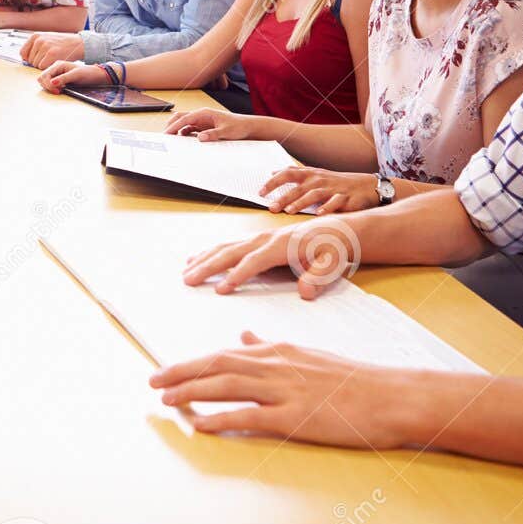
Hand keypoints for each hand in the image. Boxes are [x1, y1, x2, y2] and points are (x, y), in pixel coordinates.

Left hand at [19, 32, 83, 67]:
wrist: (77, 44)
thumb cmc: (61, 43)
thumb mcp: (45, 39)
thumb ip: (34, 46)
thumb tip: (23, 58)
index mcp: (35, 36)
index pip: (22, 53)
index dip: (28, 59)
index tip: (36, 60)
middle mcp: (39, 40)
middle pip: (29, 60)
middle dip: (37, 62)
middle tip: (47, 59)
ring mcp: (45, 46)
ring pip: (35, 64)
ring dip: (42, 65)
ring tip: (51, 59)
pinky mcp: (51, 54)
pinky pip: (42, 67)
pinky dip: (47, 67)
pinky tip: (53, 62)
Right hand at [38, 61, 104, 92]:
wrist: (95, 75)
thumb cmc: (88, 73)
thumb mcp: (76, 75)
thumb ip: (63, 78)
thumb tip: (52, 82)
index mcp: (58, 65)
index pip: (44, 75)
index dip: (48, 84)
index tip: (57, 90)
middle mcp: (55, 68)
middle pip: (42, 78)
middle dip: (47, 86)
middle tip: (58, 91)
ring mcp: (56, 73)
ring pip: (44, 81)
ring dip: (49, 87)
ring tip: (60, 90)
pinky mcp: (58, 78)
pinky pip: (50, 83)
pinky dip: (52, 88)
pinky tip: (60, 89)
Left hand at [150, 332, 420, 446]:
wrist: (392, 396)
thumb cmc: (353, 379)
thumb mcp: (308, 353)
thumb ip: (271, 345)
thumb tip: (243, 334)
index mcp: (278, 350)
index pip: (225, 354)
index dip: (193, 362)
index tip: (168, 369)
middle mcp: (276, 365)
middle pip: (217, 366)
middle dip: (181, 372)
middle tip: (152, 380)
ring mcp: (285, 391)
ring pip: (227, 386)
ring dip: (191, 392)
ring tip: (165, 399)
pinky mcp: (295, 418)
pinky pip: (250, 417)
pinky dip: (221, 419)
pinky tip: (200, 425)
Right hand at [164, 108, 261, 141]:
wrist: (246, 126)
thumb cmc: (238, 126)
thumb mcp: (226, 132)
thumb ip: (213, 134)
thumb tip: (200, 137)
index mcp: (205, 113)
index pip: (185, 118)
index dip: (174, 125)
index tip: (167, 133)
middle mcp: (201, 115)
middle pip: (181, 117)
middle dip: (171, 125)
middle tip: (165, 135)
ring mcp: (202, 121)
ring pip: (184, 123)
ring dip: (177, 129)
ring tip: (171, 139)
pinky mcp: (203, 126)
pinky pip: (190, 129)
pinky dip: (184, 133)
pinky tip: (182, 140)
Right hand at [182, 216, 362, 298]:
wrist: (337, 231)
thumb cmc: (334, 248)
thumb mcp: (333, 264)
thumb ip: (318, 277)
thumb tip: (305, 292)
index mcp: (282, 245)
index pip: (254, 261)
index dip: (237, 275)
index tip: (221, 290)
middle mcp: (265, 239)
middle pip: (231, 252)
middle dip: (208, 266)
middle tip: (188, 280)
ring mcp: (259, 238)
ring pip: (226, 247)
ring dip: (204, 259)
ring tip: (185, 271)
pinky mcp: (257, 241)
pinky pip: (229, 245)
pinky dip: (211, 252)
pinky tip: (197, 258)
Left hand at [260, 167, 378, 214]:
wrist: (366, 186)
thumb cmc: (336, 182)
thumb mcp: (315, 174)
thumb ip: (295, 174)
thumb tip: (273, 172)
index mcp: (310, 174)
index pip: (287, 174)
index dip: (273, 182)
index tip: (259, 192)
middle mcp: (319, 180)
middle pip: (298, 188)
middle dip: (284, 197)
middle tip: (271, 208)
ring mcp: (333, 189)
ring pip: (314, 195)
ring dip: (301, 203)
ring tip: (289, 211)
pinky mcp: (346, 198)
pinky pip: (336, 203)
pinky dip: (327, 208)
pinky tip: (319, 214)